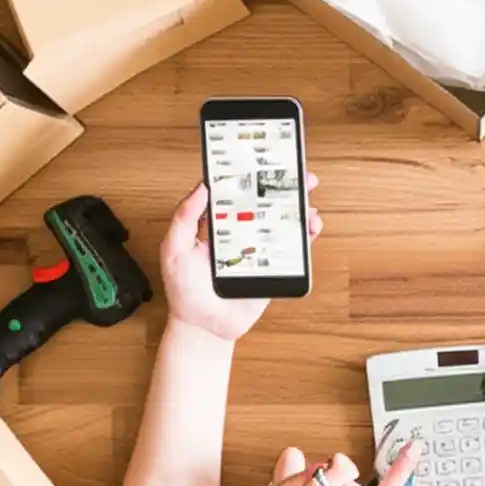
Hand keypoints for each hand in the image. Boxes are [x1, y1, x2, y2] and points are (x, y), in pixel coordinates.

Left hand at [161, 174, 321, 341]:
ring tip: (307, 198)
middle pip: (266, 203)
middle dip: (284, 185)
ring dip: (299, 207)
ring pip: (284, 222)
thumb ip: (183, 219)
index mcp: (218, 224)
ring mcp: (259, 249)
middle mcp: (241, 232)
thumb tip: (200, 188)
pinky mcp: (274, 268)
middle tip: (297, 172)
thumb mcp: (173, 250)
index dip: (250, 174)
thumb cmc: (185, 291)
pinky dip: (306, 236)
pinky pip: (294, 249)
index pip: (236, 193)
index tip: (262, 157)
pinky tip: (311, 226)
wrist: (204, 327)